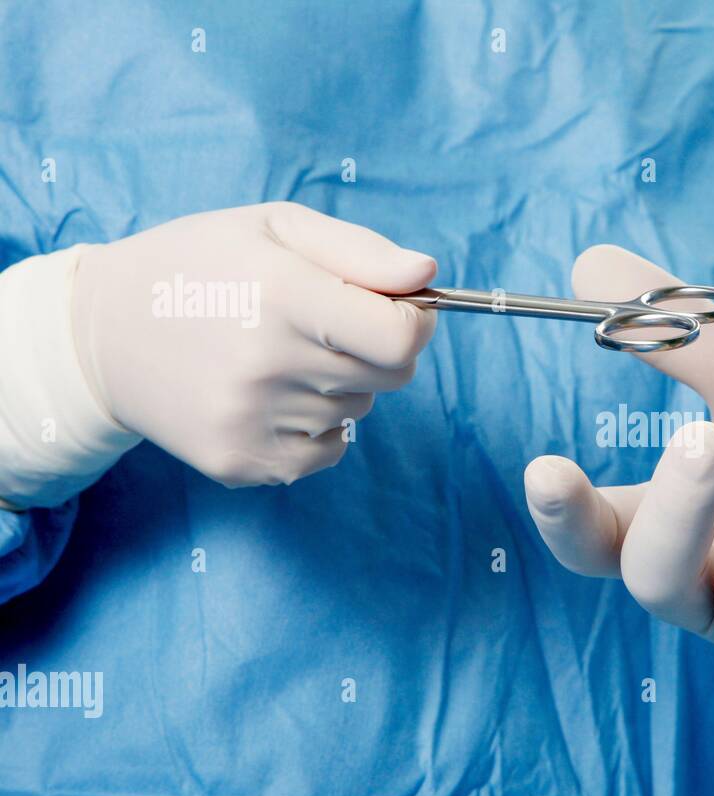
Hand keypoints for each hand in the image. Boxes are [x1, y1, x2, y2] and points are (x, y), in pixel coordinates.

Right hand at [70, 202, 437, 486]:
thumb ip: (360, 252)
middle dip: (376, 346)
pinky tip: (265, 393)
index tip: (400, 309)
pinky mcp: (241, 462)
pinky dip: (315, 425)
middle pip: (391, 376)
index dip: (416, 322)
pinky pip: (328, 450)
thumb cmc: (199, 266)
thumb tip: (427, 275)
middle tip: (321, 324)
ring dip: (338, 384)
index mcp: (282, 296)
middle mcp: (268, 365)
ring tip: (274, 353)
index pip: (401, 339)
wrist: (99, 334)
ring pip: (358, 410)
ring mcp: (252, 421)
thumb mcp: (273, 228)